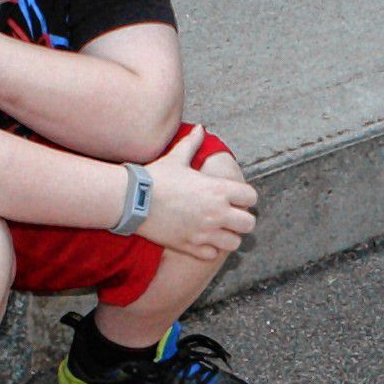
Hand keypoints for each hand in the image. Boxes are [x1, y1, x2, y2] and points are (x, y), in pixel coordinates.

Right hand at [135, 127, 256, 260]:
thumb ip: (193, 143)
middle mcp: (216, 212)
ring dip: (229, 236)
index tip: (235, 197)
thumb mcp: (176, 158)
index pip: (251, 197)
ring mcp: (204, 232)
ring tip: (218, 230)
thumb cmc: (156, 177)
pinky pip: (212, 254)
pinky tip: (201, 239)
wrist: (132, 200)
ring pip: (234, 243)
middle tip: (230, 215)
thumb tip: (201, 129)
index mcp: (218, 189)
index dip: (245, 197)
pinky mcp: (190, 246)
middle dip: (242, 219)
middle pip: (249, 224)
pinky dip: (209, 249)